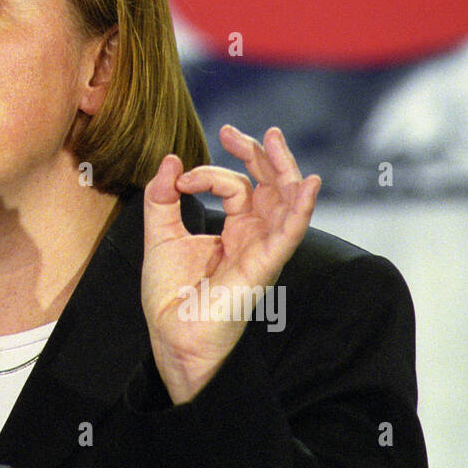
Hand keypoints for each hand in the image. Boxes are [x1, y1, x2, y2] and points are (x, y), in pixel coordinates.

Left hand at [141, 125, 319, 403]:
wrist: (172, 336)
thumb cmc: (171, 296)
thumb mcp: (160, 235)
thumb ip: (161, 198)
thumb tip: (169, 160)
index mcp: (234, 231)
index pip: (235, 187)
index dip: (208, 173)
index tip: (180, 180)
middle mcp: (254, 237)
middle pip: (270, 187)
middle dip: (258, 155)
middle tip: (235, 132)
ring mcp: (262, 251)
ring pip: (285, 202)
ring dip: (282, 168)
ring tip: (272, 139)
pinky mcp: (263, 266)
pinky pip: (288, 234)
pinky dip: (300, 210)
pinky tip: (308, 185)